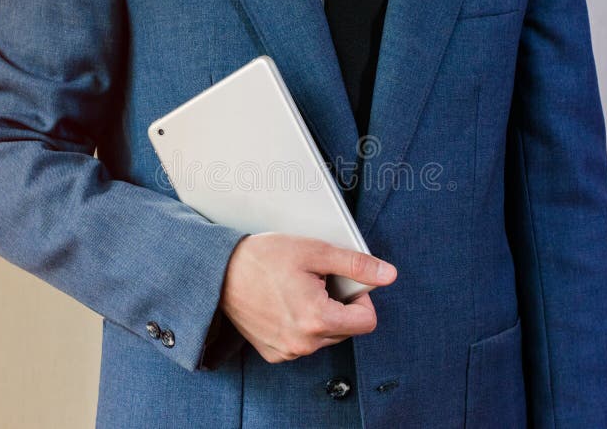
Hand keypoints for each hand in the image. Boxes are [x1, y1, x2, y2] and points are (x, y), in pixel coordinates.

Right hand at [219, 233, 396, 362]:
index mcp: (318, 319)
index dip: (361, 297)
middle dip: (339, 305)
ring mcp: (288, 351)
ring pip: (326, 336)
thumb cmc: (263, 258)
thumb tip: (388, 275)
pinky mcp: (275, 353)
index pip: (367, 320)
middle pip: (347, 329)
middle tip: (315, 281)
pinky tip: (284, 304)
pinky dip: (301, 325)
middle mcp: (304, 343)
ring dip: (321, 315)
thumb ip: (356, 265)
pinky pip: (304, 342)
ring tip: (297, 291)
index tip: (343, 282)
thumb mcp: (315, 252)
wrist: (218, 273)